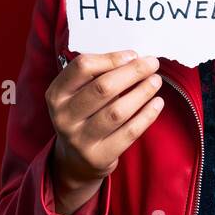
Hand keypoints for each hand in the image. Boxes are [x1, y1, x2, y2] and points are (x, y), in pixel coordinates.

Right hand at [45, 50, 163, 214]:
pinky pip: (129, 132)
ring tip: (156, 81)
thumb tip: (133, 59)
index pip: (82, 67)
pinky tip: (157, 103)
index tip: (132, 55)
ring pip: (117, 111)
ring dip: (142, 92)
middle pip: (103, 88)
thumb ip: (99, 75)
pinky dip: (147, 115)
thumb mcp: (79, 93)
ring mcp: (80, 139)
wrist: (76, 159)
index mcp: (57, 94)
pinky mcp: (99, 156)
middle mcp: (64, 116)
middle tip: (152, 63)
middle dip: (132, 72)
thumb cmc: (84, 116)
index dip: (111, 58)